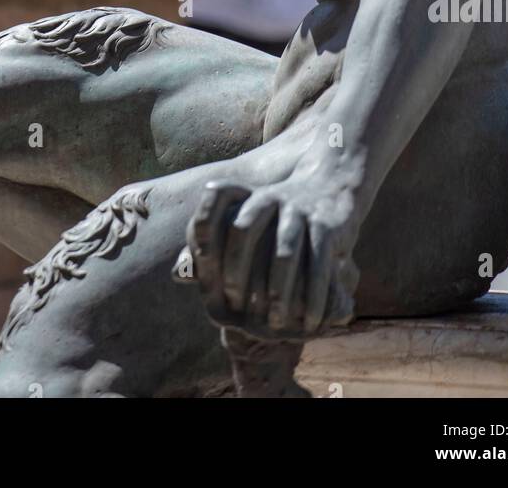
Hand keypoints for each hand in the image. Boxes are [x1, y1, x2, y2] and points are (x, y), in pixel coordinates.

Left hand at [175, 171, 359, 339]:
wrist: (330, 185)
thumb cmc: (280, 217)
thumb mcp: (249, 219)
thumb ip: (214, 245)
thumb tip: (177, 274)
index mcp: (246, 196)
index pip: (216, 200)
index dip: (204, 228)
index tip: (202, 266)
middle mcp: (270, 198)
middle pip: (243, 228)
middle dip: (236, 270)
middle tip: (236, 305)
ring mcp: (299, 209)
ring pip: (284, 252)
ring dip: (278, 291)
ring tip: (276, 322)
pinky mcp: (327, 223)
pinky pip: (318, 262)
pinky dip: (314, 295)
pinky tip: (310, 319)